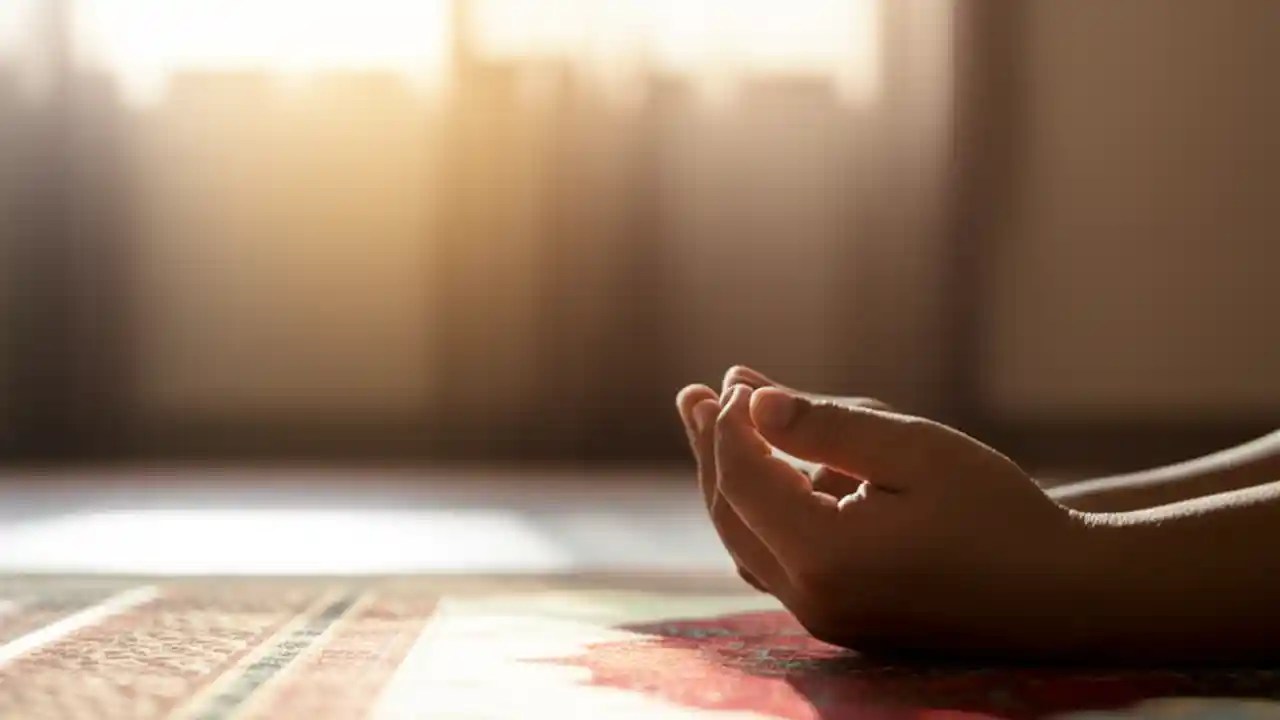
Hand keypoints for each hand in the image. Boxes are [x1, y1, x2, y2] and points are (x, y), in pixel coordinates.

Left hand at [708, 383, 1088, 656]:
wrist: (1065, 596)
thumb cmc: (998, 513)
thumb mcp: (914, 451)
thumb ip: (826, 427)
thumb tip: (752, 401)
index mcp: (823, 557)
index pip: (744, 476)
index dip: (731, 421)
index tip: (734, 375)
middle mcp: (812, 599)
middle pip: (732, 512)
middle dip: (712, 448)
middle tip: (693, 395)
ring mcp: (826, 618)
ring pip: (748, 541)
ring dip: (732, 481)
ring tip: (716, 425)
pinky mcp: (844, 620)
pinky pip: (779, 563)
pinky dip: (764, 514)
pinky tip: (770, 477)